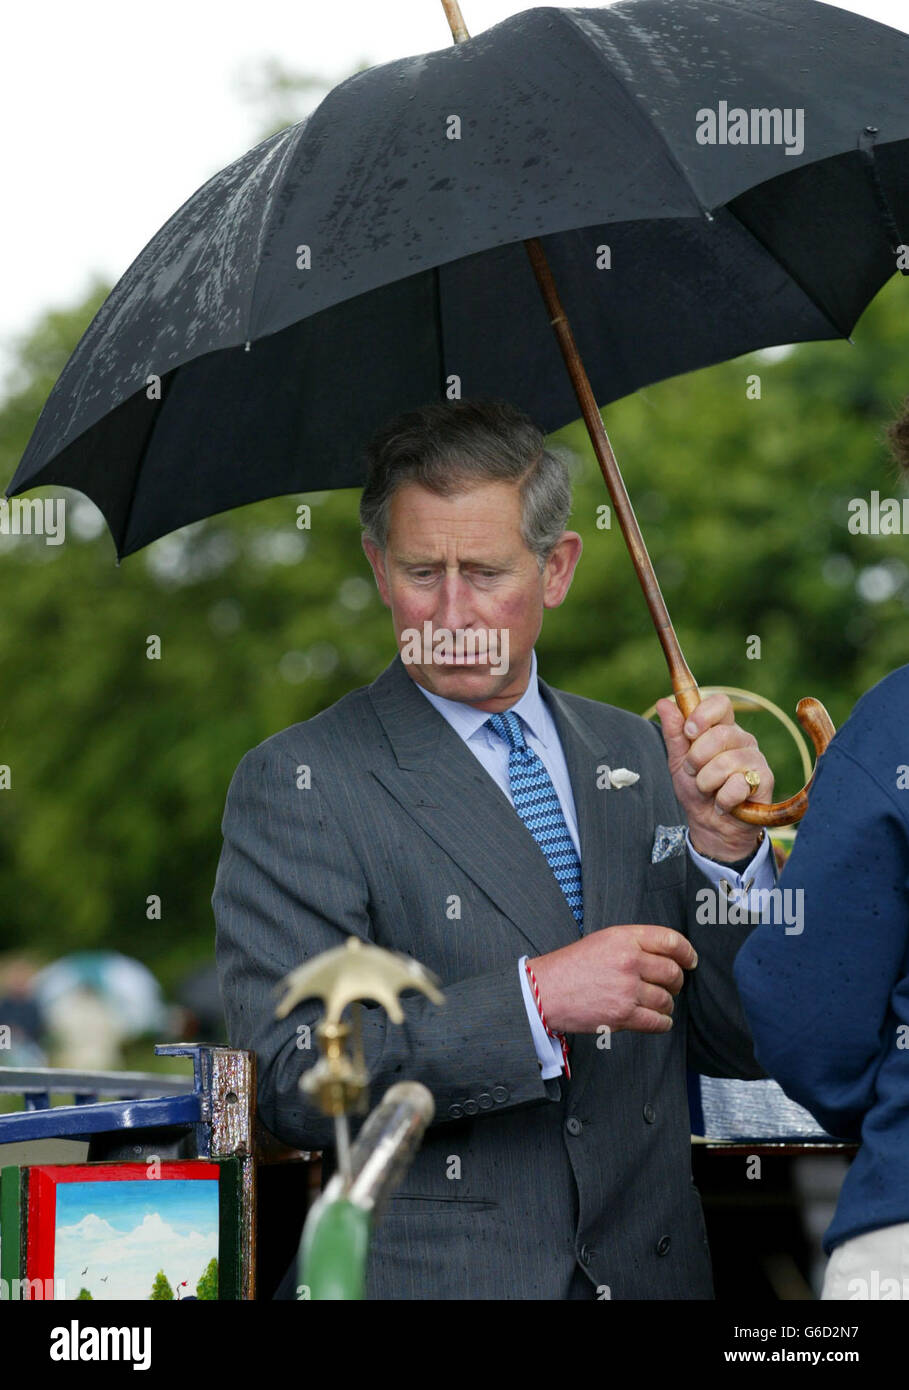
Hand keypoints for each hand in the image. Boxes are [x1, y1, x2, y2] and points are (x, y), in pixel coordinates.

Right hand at [528, 925, 696, 1034]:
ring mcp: (627, 989)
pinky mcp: (623, 1015)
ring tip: (655, 1003)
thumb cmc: (571, 966)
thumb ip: (634, 944)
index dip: (687, 953)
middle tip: (671, 986)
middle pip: (673, 973)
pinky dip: (662, 1023)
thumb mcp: (602, 941)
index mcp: (624, 938)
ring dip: (666, 1004)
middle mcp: (629, 961)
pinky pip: (658, 1022)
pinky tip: (656, 1020)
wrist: (545, 991)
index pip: (671, 941)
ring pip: (667, 1000)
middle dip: (677, 982)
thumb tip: (667, 956)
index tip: (690, 961)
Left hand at [655, 693, 773, 861]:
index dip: (703, 714)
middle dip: (696, 759)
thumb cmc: (697, 790)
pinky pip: (737, 785)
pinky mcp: (764, 780)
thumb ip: (673, 733)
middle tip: (694, 773)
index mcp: (722, 728)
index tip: (689, 732)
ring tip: (708, 790)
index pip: (720, 703)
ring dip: (706, 782)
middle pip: (720, 734)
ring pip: (726, 762)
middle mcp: (742, 740)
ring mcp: (755, 759)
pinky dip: (722, 799)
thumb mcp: (678, 761)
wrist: (710, 826)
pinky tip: (723, 803)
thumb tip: (663, 703)